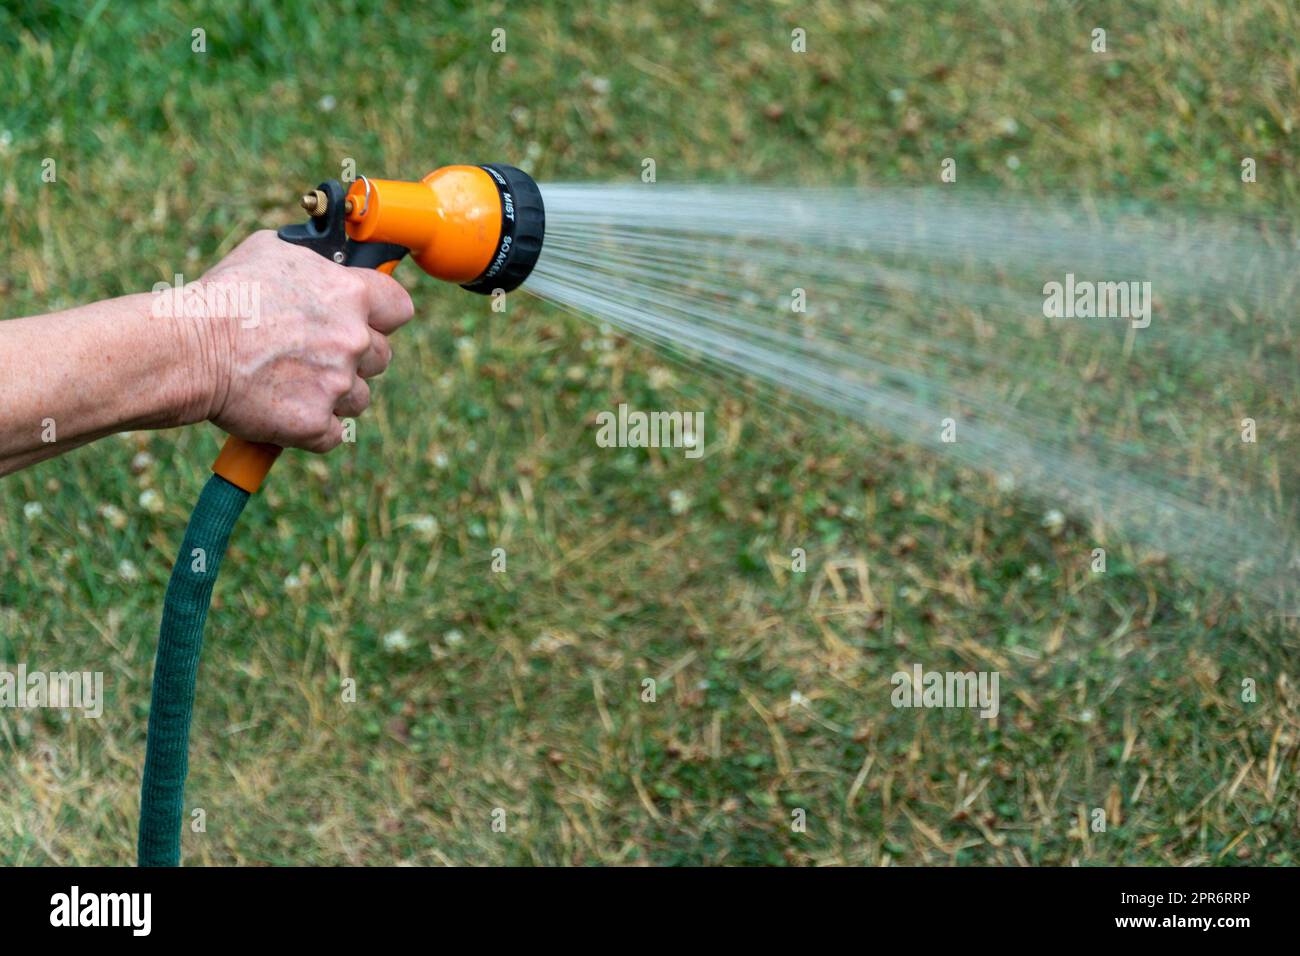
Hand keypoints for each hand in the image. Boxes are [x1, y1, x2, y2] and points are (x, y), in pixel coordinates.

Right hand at [191, 231, 413, 451]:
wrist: (186, 349)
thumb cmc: (224, 297)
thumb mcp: (273, 252)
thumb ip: (318, 263)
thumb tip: (334, 265)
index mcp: (350, 295)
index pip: (400, 309)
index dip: (384, 317)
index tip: (369, 321)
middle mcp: (353, 340)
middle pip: (381, 357)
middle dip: (354, 357)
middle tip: (312, 352)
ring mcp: (336, 384)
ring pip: (358, 397)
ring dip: (333, 393)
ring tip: (291, 379)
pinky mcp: (314, 423)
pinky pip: (331, 433)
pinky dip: (311, 426)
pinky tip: (283, 407)